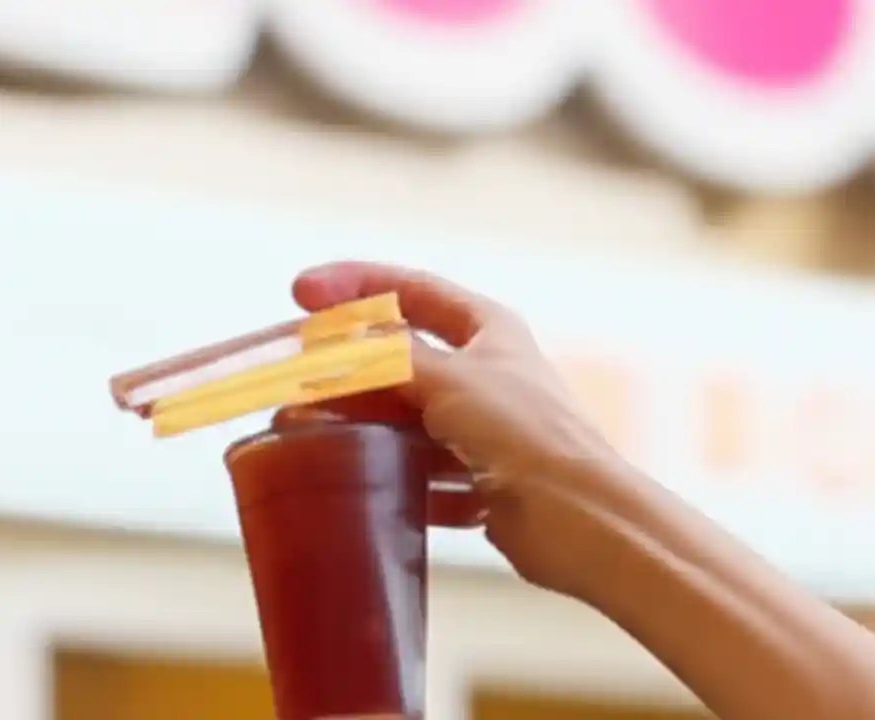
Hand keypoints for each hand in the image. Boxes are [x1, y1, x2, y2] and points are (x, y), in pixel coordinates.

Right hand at [293, 261, 624, 597]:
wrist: (579, 518)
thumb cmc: (524, 431)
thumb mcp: (448, 377)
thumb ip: (389, 359)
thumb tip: (333, 350)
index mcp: (488, 329)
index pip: (411, 290)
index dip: (355, 284)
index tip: (302, 293)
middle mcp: (487, 375)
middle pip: (402, 360)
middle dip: (348, 370)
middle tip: (296, 378)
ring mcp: (484, 431)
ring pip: (407, 420)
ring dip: (362, 426)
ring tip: (306, 433)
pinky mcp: (482, 484)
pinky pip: (423, 475)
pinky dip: (391, 477)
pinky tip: (355, 481)